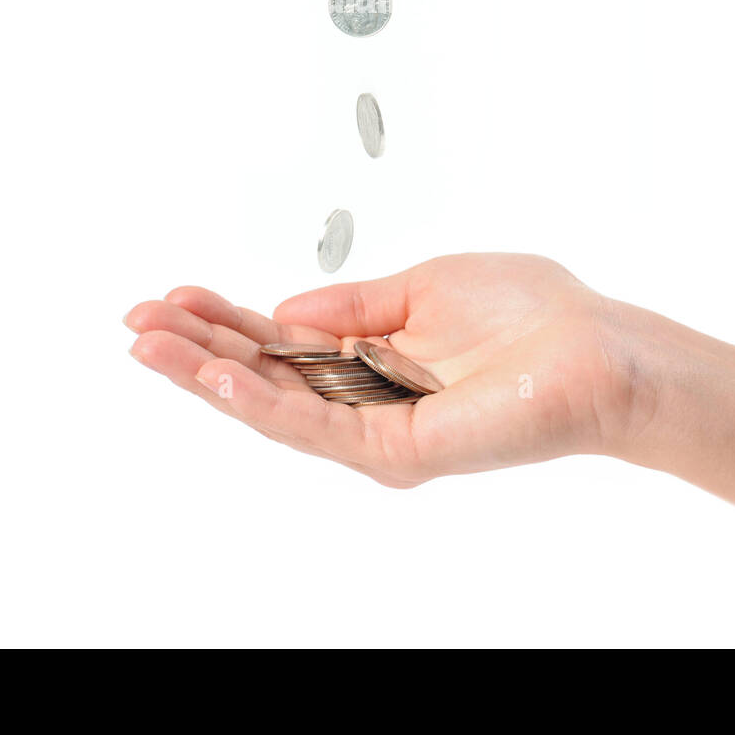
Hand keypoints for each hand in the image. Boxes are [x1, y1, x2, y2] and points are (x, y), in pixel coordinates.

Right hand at [124, 254, 637, 486]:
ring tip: (153, 345)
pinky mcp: (395, 449)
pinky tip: (215, 374)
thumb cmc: (531, 314)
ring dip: (208, 374)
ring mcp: (377, 428)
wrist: (598, 350)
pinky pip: (315, 424)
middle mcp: (366, 397)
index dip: (223, 319)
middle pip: (263, 376)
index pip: (278, 342)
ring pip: (273, 406)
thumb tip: (283, 310)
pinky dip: (260, 398)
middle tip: (137, 321)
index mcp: (371, 355)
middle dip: (196, 347)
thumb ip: (351, 304)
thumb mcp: (422, 286)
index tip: (172, 295)